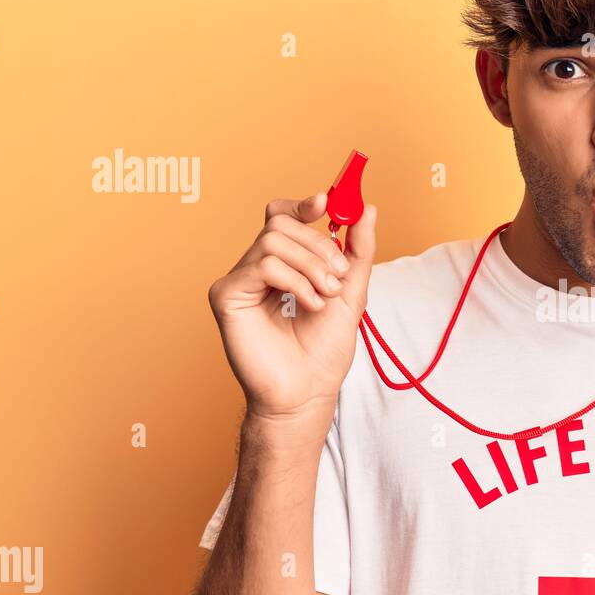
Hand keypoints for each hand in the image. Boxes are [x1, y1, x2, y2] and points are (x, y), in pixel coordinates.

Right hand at [208, 191, 376, 428]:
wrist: (308, 392)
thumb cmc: (323, 351)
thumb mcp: (351, 291)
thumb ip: (358, 250)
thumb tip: (368, 208)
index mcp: (281, 266)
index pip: (281, 218)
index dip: (302, 205)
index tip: (325, 202)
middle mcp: (255, 269)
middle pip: (280, 224)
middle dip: (318, 245)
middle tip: (337, 278)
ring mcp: (238, 281)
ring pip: (273, 241)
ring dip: (311, 267)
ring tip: (323, 298)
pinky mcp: (226, 296)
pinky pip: (262, 265)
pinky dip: (294, 281)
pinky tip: (307, 305)